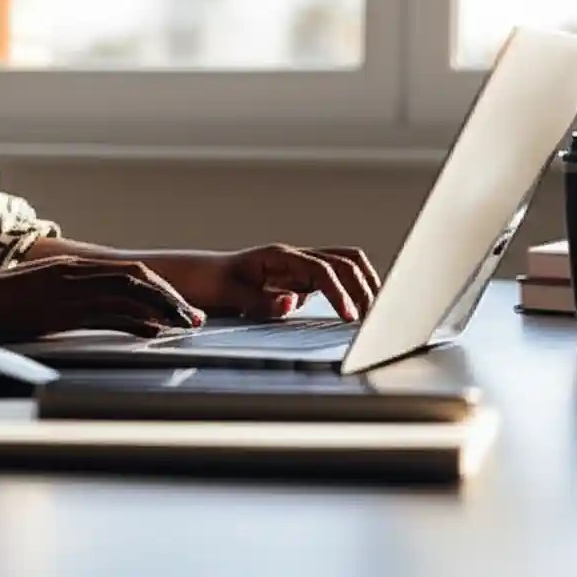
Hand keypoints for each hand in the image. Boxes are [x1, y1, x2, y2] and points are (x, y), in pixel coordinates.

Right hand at [0, 256, 205, 339]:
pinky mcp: (58, 310)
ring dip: (164, 310)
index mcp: (70, 268)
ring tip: (188, 326)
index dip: (160, 289)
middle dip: (172, 298)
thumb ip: (60, 299)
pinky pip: (106, 314)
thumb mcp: (32, 296)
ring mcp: (67, 290)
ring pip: (130, 293)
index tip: (180, 307)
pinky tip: (155, 334)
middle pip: (138, 279)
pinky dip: (136, 323)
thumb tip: (83, 314)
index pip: (128, 273)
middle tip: (196, 318)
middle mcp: (74, 274)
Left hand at [173, 245, 381, 321]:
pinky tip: (360, 311)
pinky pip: (337, 280)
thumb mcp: (228, 295)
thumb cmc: (211, 283)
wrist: (200, 277)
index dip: (339, 293)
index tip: (350, 318)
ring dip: (364, 285)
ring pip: (346, 265)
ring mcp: (302, 268)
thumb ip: (259, 301)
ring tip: (376, 313)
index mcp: (280, 257)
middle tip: (374, 319)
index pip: (322, 270)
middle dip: (364, 286)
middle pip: (345, 260)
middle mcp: (296, 258)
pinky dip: (353, 291)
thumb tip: (293, 302)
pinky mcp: (303, 281)